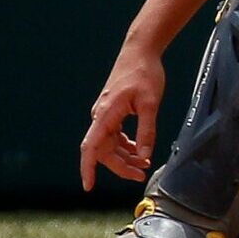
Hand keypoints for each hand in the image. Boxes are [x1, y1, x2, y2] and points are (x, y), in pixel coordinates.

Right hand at [81, 42, 164, 188]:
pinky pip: (115, 135)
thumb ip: (147, 130)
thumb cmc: (145, 73)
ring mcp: (105, 114)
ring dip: (125, 156)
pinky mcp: (112, 111)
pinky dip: (126, 144)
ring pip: (110, 144)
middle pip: (104, 150)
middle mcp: (101, 116)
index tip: (89, 186)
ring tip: (145, 163)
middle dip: (121, 166)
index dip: (88, 168)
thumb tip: (145, 154)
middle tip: (141, 174)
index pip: (91, 147)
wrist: (140, 51)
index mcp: (106, 114)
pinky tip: (139, 149)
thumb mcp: (151, 103)